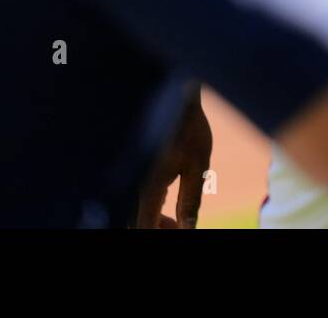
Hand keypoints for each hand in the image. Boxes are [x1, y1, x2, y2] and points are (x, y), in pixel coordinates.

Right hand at [135, 90, 212, 227]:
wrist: (172, 92)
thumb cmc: (188, 126)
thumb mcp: (198, 165)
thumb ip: (190, 200)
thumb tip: (187, 229)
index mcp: (148, 186)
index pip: (144, 227)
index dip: (160, 234)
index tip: (178, 229)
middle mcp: (132, 182)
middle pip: (134, 222)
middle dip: (154, 228)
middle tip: (177, 225)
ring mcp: (129, 174)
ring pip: (130, 212)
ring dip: (150, 219)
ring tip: (173, 217)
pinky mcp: (131, 166)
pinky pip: (130, 197)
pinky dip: (146, 205)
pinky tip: (164, 196)